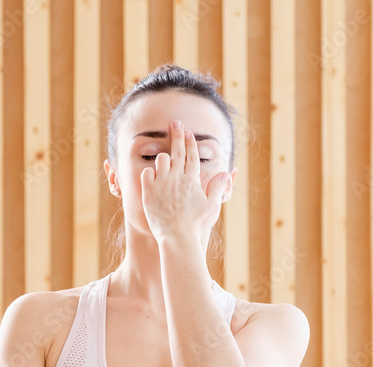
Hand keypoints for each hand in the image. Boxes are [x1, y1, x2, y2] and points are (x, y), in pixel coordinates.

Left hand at [140, 119, 229, 244]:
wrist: (178, 238)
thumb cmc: (196, 226)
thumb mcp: (211, 207)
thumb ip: (217, 188)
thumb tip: (226, 173)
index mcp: (192, 180)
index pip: (192, 156)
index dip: (190, 142)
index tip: (188, 132)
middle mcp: (177, 178)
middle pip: (177, 151)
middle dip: (177, 134)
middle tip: (174, 122)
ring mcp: (162, 183)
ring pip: (161, 159)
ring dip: (163, 158)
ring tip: (164, 160)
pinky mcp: (149, 191)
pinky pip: (146, 173)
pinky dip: (149, 173)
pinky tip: (151, 176)